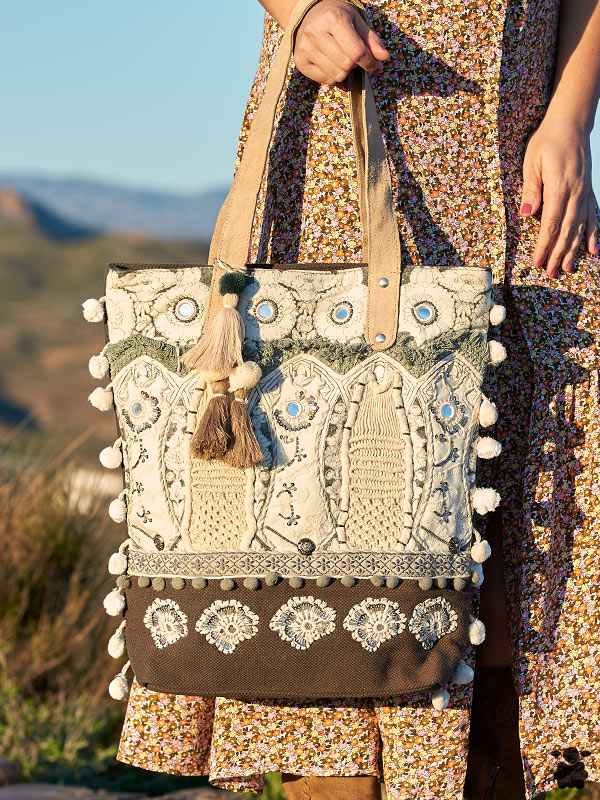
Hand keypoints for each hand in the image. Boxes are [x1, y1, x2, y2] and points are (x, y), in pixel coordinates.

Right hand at [294, 0, 389, 85]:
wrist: (310, 15)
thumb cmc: (338, 18)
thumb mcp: (357, 22)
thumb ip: (371, 41)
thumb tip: (384, 58)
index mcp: (333, 19)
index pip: (356, 52)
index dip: (369, 62)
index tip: (376, 66)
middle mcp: (315, 32)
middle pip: (346, 65)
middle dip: (355, 64)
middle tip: (352, 54)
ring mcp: (304, 48)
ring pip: (336, 76)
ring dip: (344, 71)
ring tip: (340, 57)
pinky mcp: (300, 62)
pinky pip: (325, 80)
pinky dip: (332, 75)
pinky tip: (330, 62)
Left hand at [518, 116, 598, 275]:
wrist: (571, 122)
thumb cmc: (547, 141)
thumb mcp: (532, 162)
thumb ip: (531, 190)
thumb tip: (527, 215)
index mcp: (559, 186)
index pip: (551, 223)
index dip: (544, 244)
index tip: (536, 261)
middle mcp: (576, 192)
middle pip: (566, 230)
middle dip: (557, 253)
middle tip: (550, 274)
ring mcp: (585, 192)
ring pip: (580, 227)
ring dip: (573, 249)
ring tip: (566, 268)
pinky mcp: (588, 191)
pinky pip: (593, 216)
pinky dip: (593, 234)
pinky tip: (593, 250)